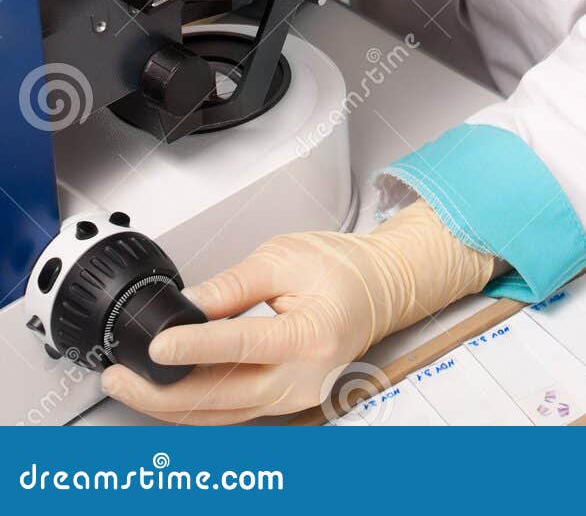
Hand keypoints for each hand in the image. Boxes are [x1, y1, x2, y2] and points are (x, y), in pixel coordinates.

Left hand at [99, 201, 495, 424]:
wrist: (378, 290)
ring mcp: (292, 398)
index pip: (244, 346)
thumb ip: (234, 284)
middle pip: (221, 397)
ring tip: (129, 383)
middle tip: (121, 374)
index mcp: (310, 336)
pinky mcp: (281, 403)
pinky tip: (164, 390)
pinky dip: (193, 403)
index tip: (159, 344)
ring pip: (220, 413)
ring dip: (170, 403)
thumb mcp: (285, 257)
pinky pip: (230, 411)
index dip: (196, 346)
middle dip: (163, 391)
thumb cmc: (342, 270)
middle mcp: (302, 379)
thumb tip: (187, 304)